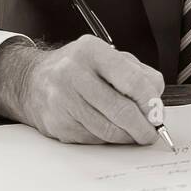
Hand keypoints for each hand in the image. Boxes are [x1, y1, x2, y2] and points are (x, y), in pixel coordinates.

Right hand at [0, 35, 165, 144]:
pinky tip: (110, 131)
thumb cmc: (78, 68)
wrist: (33, 81)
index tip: (157, 113)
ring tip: (134, 133)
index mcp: (91, 51)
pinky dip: (108, 139)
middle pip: (121, 110)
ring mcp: (63, 100)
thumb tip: (155, 103)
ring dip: (127, 136)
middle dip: (143, 127)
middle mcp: (73, 73)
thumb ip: (138, 74)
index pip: (132, 80)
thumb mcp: (108, 57)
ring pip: (108, 129)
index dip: (150, 102)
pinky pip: (93, 138)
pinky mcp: (58, 124)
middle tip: (151, 132)